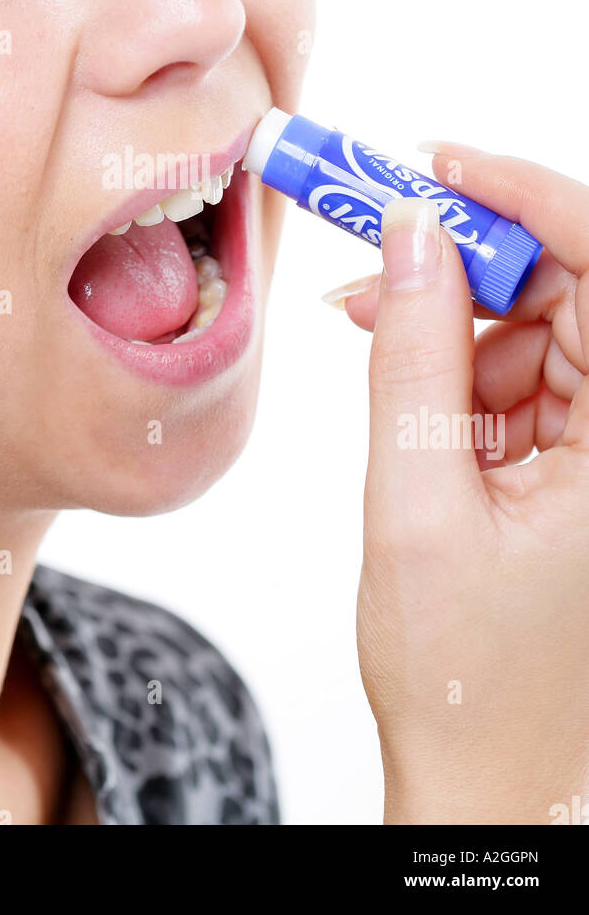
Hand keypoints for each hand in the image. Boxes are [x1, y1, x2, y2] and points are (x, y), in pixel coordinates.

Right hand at [338, 146, 588, 824]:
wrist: (478, 767)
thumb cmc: (461, 672)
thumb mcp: (417, 501)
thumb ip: (414, 356)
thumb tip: (411, 233)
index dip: (527, 200)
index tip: (437, 166)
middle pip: (571, 289)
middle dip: (470, 253)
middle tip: (376, 229)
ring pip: (541, 323)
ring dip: (452, 311)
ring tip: (366, 320)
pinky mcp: (579, 458)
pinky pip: (524, 369)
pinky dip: (457, 358)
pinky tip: (400, 367)